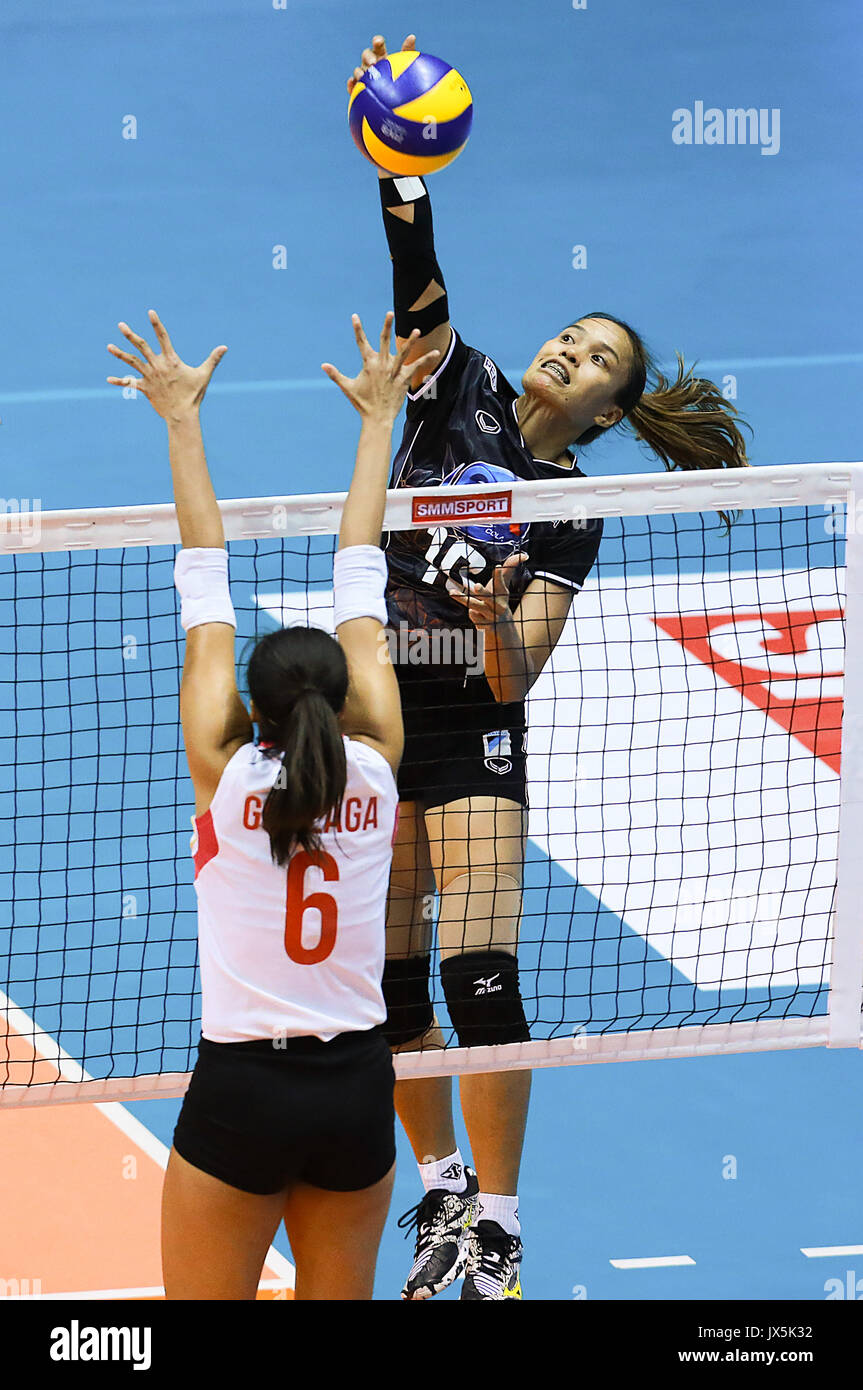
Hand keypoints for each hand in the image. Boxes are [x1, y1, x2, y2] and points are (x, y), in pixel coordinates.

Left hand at [107, 311, 226, 421]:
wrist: (182, 415)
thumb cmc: (194, 395)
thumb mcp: (204, 375)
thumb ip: (213, 359)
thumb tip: (225, 347)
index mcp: (171, 360)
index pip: (163, 337)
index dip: (156, 324)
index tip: (150, 312)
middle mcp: (158, 366)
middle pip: (141, 347)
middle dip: (130, 335)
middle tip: (120, 325)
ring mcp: (149, 377)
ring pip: (132, 362)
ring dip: (120, 353)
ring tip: (109, 346)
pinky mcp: (144, 388)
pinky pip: (129, 384)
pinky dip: (119, 381)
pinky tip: (108, 379)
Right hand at [322, 311, 438, 421]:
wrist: (377, 419)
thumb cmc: (362, 403)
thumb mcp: (348, 388)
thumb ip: (336, 375)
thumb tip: (322, 365)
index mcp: (368, 364)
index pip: (361, 342)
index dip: (357, 329)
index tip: (354, 316)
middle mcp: (381, 365)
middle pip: (384, 341)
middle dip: (387, 326)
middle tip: (390, 313)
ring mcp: (394, 371)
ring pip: (403, 352)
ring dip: (410, 340)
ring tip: (417, 329)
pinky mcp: (404, 379)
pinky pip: (416, 367)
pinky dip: (426, 360)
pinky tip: (437, 352)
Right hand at [347, 32, 415, 94]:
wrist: (395, 100)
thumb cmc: (402, 80)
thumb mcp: (406, 65)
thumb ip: (408, 51)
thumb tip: (412, 36)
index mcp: (382, 55)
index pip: (378, 45)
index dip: (377, 42)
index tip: (378, 42)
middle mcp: (371, 64)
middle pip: (366, 55)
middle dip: (368, 57)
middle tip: (373, 63)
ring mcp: (364, 76)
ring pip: (358, 70)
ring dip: (359, 71)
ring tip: (363, 76)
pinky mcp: (359, 89)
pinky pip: (353, 86)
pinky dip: (351, 84)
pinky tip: (353, 83)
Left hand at [449, 552, 528, 628]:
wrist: (503, 627)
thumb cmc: (499, 599)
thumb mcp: (503, 586)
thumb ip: (509, 568)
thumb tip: (524, 556)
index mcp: (502, 593)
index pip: (501, 582)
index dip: (499, 575)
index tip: (497, 567)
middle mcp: (498, 605)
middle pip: (488, 597)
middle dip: (483, 592)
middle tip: (477, 586)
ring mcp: (491, 616)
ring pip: (475, 606)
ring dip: (464, 599)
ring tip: (452, 592)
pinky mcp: (485, 625)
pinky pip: (474, 617)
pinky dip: (473, 615)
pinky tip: (474, 612)